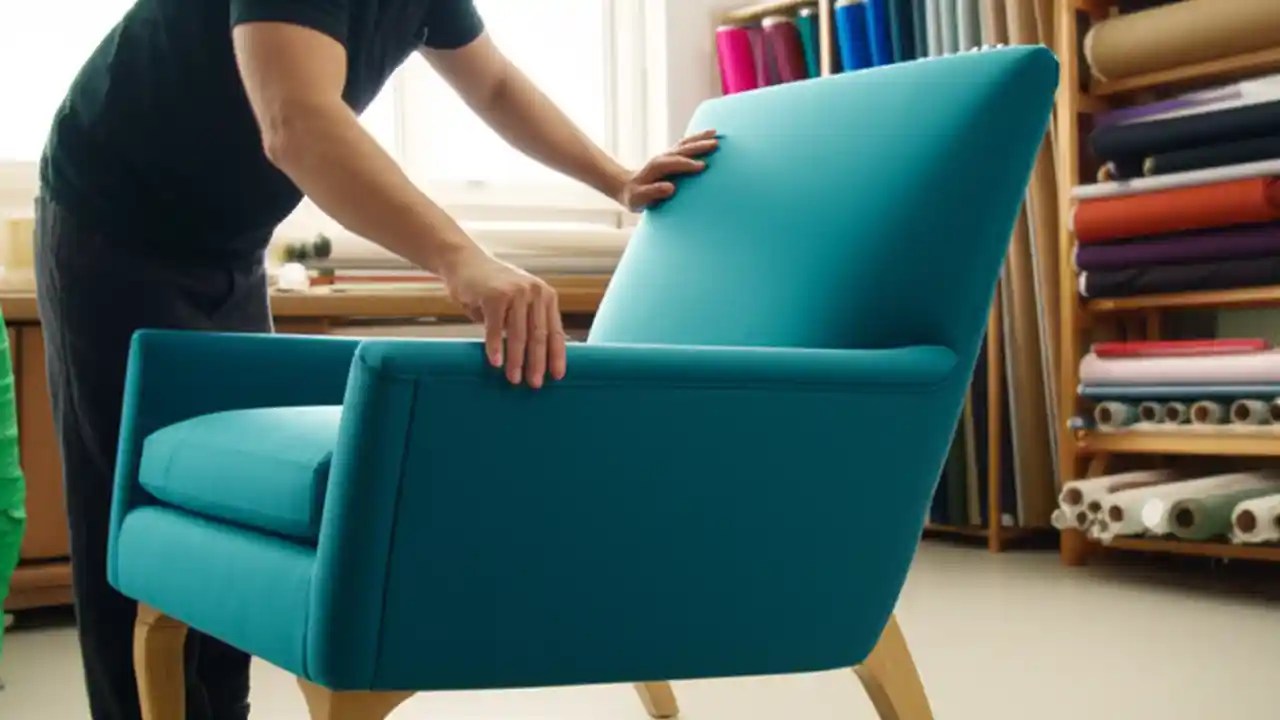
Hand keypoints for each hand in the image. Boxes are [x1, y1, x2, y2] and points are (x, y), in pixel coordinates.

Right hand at [445, 251, 566, 387]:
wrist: (464, 262)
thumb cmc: (492, 288)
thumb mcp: (519, 302)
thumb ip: (529, 322)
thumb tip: (540, 359)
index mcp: (546, 295)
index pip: (555, 331)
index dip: (557, 355)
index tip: (557, 376)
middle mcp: (534, 292)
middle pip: (539, 335)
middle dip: (537, 363)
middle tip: (535, 384)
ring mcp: (514, 292)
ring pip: (519, 334)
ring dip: (517, 360)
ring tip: (514, 379)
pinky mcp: (493, 295)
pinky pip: (495, 328)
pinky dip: (496, 347)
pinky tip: (495, 363)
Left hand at [616, 129, 718, 211]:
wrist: (628, 187)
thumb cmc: (635, 196)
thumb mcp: (639, 199)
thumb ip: (653, 192)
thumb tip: (670, 188)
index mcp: (656, 167)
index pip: (675, 164)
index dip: (688, 164)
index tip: (703, 166)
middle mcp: (663, 158)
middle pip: (682, 150)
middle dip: (698, 147)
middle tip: (715, 144)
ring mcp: (667, 155)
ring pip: (685, 143)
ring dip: (700, 138)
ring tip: (715, 132)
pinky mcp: (671, 156)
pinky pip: (685, 145)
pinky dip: (697, 139)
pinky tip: (708, 135)